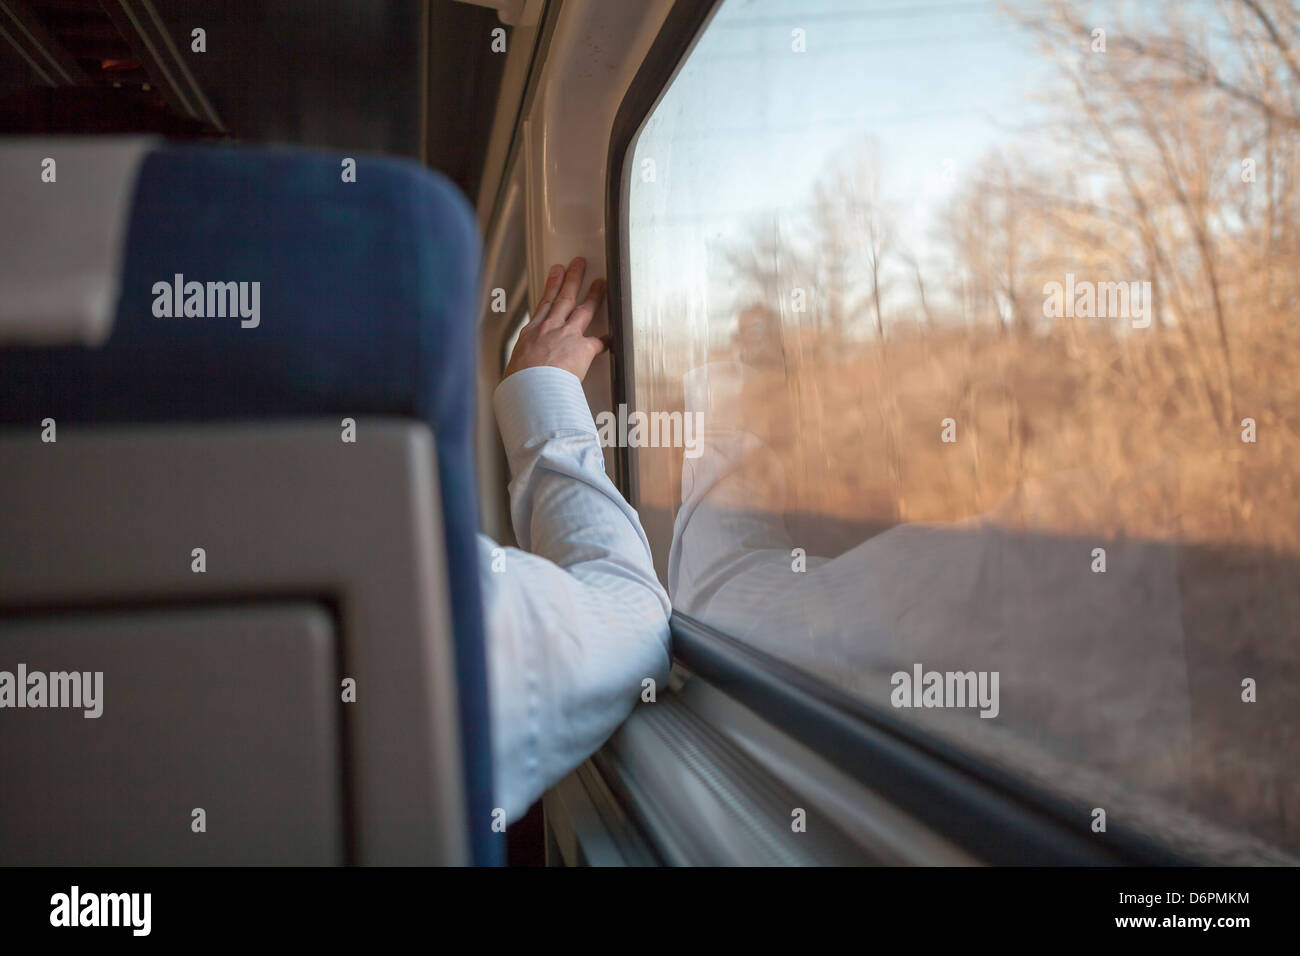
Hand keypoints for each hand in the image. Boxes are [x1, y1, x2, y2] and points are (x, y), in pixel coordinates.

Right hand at [504, 257, 607, 381]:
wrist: (531, 387)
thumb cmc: (521, 384)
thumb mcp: (516, 367)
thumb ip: (524, 363)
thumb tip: (522, 373)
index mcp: (532, 333)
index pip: (545, 304)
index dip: (552, 286)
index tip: (556, 273)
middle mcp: (550, 329)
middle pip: (564, 298)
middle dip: (573, 279)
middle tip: (578, 265)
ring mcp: (567, 335)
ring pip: (583, 309)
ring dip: (594, 295)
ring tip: (600, 283)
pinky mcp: (583, 348)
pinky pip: (599, 342)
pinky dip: (605, 341)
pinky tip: (610, 338)